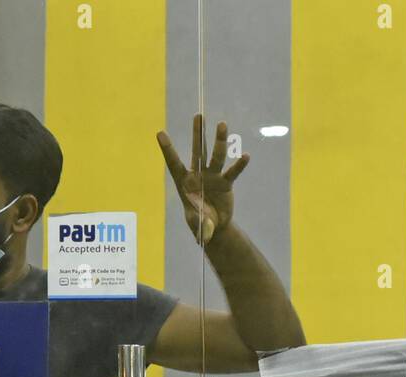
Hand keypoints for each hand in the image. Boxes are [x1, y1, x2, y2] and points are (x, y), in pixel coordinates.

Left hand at [157, 114, 249, 244]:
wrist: (214, 226)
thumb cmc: (199, 223)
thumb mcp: (197, 226)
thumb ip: (200, 227)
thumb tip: (206, 232)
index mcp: (184, 182)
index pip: (174, 163)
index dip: (167, 149)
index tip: (159, 133)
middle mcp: (198, 175)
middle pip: (198, 151)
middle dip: (198, 134)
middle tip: (198, 115)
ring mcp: (213, 177)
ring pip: (216, 156)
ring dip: (219, 141)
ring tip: (222, 124)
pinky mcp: (226, 183)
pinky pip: (233, 172)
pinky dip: (239, 165)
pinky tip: (245, 156)